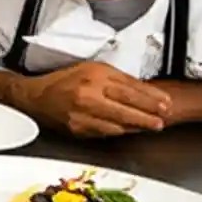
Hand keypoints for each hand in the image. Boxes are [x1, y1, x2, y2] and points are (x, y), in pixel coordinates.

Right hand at [14, 62, 171, 137]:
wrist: (36, 96)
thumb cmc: (65, 81)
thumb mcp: (92, 69)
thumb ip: (117, 79)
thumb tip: (145, 92)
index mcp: (94, 76)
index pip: (130, 88)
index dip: (151, 97)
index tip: (165, 103)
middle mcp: (88, 94)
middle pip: (127, 108)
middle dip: (148, 115)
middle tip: (162, 119)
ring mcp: (83, 113)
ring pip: (118, 123)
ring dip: (137, 125)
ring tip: (150, 125)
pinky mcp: (78, 128)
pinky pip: (105, 132)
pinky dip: (120, 131)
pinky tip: (129, 129)